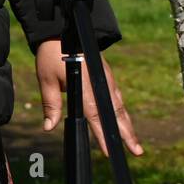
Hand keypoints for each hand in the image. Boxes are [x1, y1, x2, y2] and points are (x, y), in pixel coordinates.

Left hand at [35, 39, 143, 157]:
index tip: (110, 151)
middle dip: (127, 134)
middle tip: (137, 152)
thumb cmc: (52, 56)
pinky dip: (122, 113)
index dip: (103, 134)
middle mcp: (101, 84)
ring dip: (127, 125)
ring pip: (120, 107)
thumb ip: (51, 104)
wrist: (62, 31)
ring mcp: (107, 80)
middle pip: (116, 114)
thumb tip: (48, 127)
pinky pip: (117, 99)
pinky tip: (125, 123)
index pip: (95, 116)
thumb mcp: (46, 80)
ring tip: (135, 144)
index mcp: (86, 86)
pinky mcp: (107, 77)